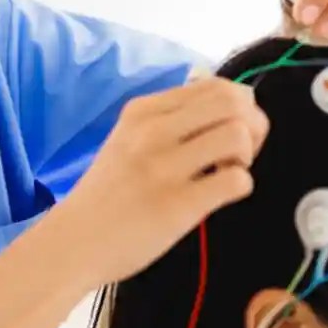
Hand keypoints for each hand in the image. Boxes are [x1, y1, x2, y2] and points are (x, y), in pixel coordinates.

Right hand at [57, 77, 268, 283]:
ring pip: (238, 135)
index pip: (215, 85)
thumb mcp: (128, 140)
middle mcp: (151, 130)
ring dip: (246, 156)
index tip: (228, 132)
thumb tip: (227, 105)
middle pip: (233, 102)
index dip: (239, 107)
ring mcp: (163, 166)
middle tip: (238, 153)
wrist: (74, 241)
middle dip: (253, 126)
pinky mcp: (177, 204)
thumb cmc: (107, 195)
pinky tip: (219, 196)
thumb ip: (169, 120)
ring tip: (226, 174)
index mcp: (142, 111)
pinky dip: (241, 186)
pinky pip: (237, 180)